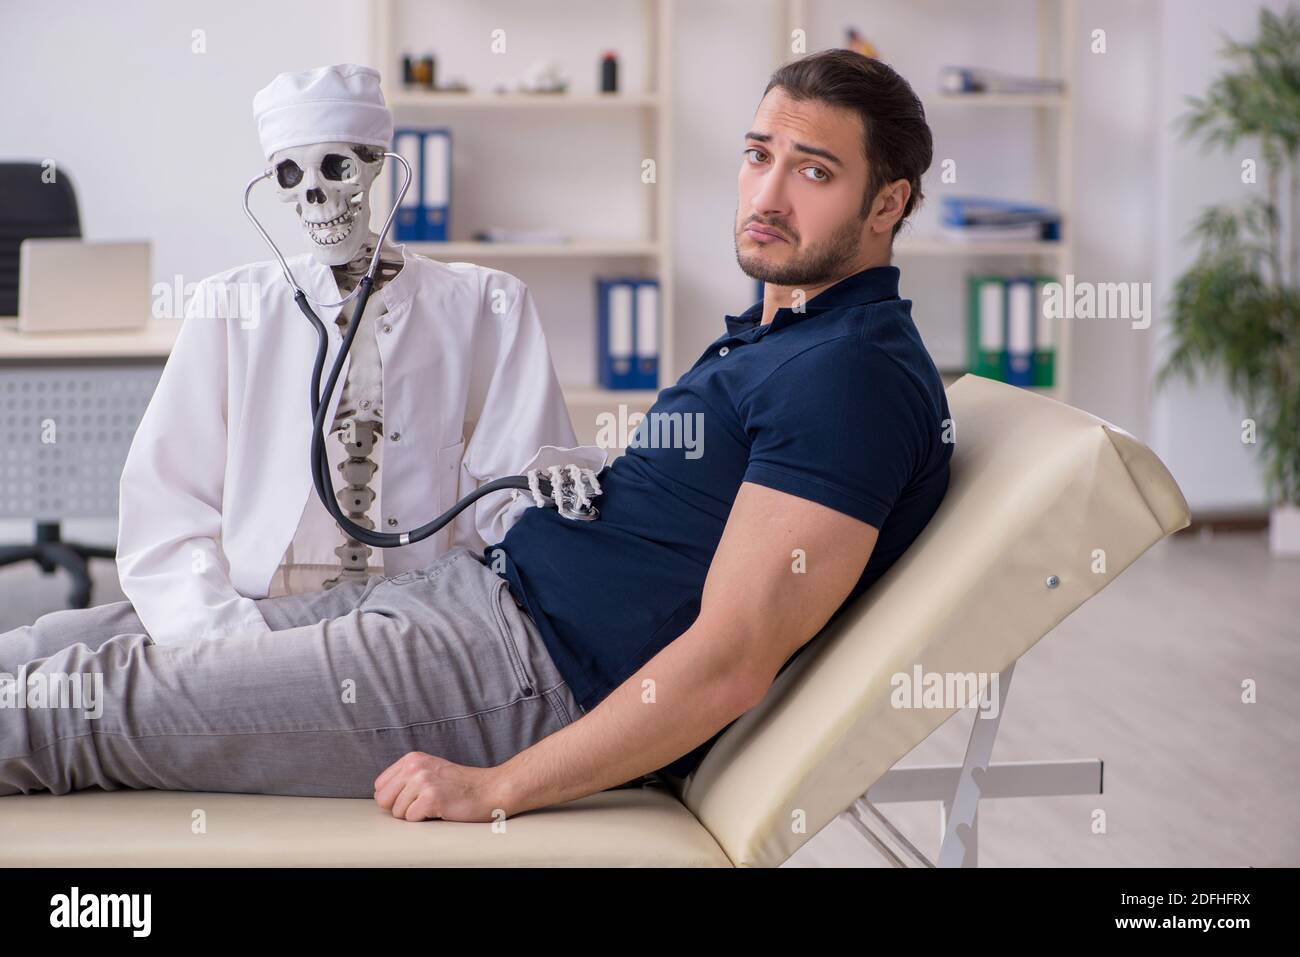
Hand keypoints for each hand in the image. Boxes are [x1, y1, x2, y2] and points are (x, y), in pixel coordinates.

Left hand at [373, 751, 508, 822]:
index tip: (413, 797)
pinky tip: (441, 809)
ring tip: (436, 805)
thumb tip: (380, 797)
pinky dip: (425, 819)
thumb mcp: (430, 770)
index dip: (394, 797)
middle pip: (383, 800)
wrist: (490, 789)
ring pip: (397, 812)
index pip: (380, 786)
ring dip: (415, 814)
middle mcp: (415, 766)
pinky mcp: (431, 798)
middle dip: (400, 807)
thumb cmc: (461, 785)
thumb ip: (405, 778)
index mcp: (412, 758)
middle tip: (422, 804)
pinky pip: (411, 819)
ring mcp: (423, 781)